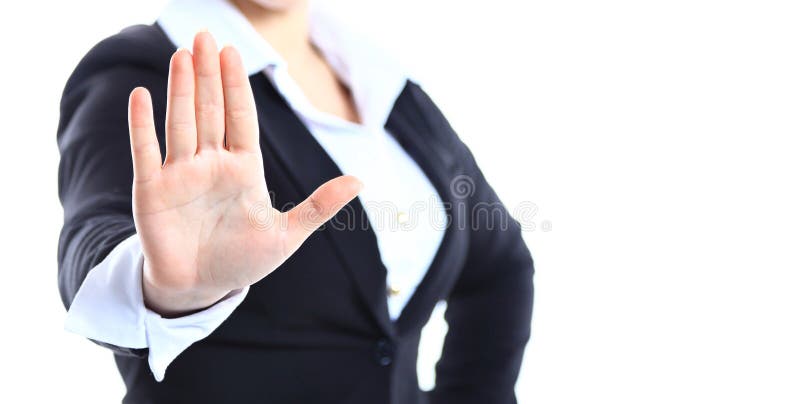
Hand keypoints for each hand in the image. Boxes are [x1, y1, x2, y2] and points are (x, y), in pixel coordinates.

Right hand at [127, 32, 361, 316]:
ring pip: (181, 122)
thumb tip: (361, 181)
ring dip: (180, 90)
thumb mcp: (288, 234)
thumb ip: (320, 206)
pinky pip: (146, 152)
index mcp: (244, 168)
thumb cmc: (244, 260)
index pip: (241, 116)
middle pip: (211, 110)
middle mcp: (211, 163)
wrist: (202, 289)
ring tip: (181, 55)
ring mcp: (181, 174)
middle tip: (204, 36)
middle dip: (208, 74)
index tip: (232, 51)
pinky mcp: (153, 191)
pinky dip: (142, 125)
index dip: (237, 84)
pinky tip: (141, 95)